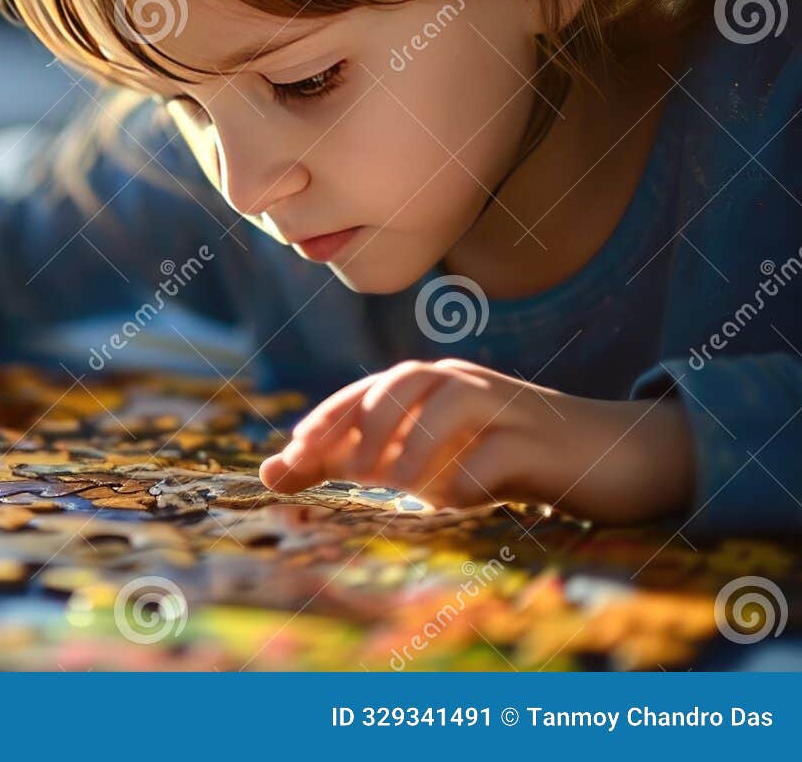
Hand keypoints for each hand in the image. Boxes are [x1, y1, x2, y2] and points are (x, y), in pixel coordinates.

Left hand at [258, 359, 694, 522]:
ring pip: (450, 404)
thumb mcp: (427, 458)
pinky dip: (469, 480)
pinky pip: (497, 457)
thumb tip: (273, 471)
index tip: (292, 457)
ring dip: (414, 443)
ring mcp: (507, 409)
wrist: (613, 455)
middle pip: (404, 383)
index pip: (367, 390)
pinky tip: (452, 504)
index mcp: (433, 384)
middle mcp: (465, 383)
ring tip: (389, 482)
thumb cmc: (503, 457)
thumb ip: (358, 460)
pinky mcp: (541, 445)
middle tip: (339, 469)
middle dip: (364, 421)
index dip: (327, 420)